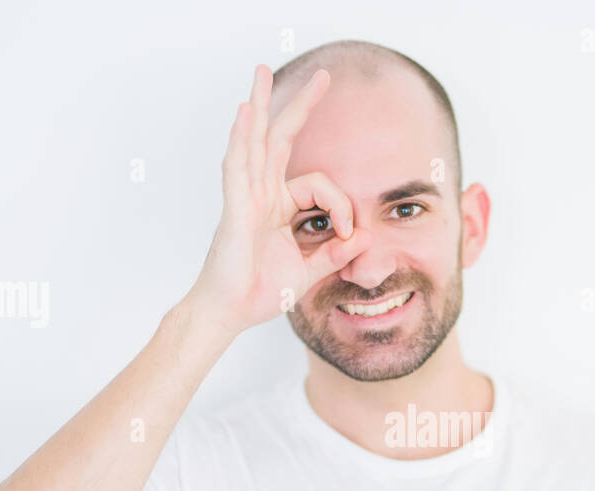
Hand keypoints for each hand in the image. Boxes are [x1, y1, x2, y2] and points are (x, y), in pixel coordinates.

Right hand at [185, 64, 371, 337]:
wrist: (229, 314)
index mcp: (278, 207)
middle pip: (280, 139)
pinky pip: (237, 166)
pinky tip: (244, 113)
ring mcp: (245, 198)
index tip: (349, 235)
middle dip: (301, 106)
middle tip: (323, 75)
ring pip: (253, 141)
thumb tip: (365, 237)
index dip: (342, 206)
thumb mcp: (308, 271)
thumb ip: (335, 254)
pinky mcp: (235, 209)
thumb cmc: (259, 293)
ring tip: (260, 72)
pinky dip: (240, 138)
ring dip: (259, 104)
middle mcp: (260, 195)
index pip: (321, 185)